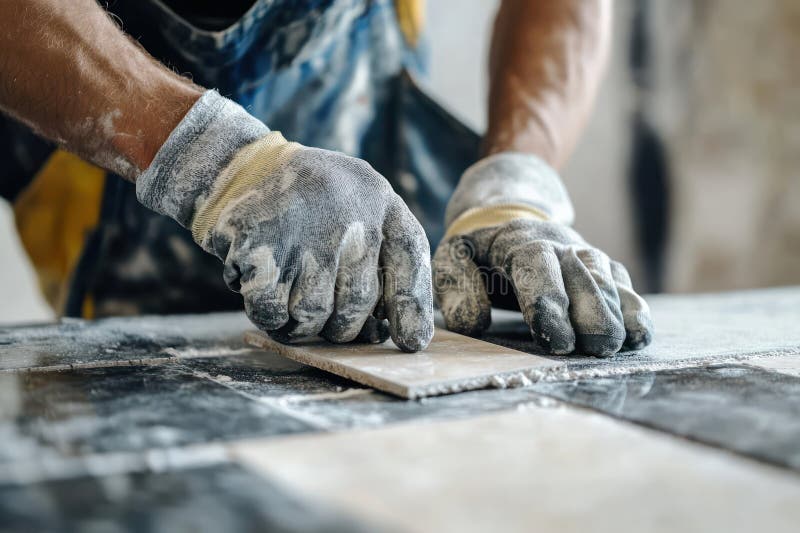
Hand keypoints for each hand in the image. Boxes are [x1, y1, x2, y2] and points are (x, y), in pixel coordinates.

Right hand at [137, 92, 432, 351]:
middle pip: (355, 304)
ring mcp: (304, 230)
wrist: (235, 168)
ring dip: (299, 324)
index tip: (411, 343)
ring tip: (288, 296)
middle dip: (340, 327)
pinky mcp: (260, 246)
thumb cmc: (306, 203)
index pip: (409, 258)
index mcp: (378, 199)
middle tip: (326, 320)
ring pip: (312, 316)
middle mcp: (347, 213)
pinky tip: (262, 286)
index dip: (412, 306)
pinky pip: (272, 311)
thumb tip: (392, 331)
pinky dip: (266, 313)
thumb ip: (380, 254)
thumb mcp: (356, 204)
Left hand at [433, 153, 652, 356]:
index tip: (556, 341)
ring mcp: (585, 254)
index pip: (538, 267)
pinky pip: (624, 286)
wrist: (506, 213)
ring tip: (613, 347)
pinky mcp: (603, 268)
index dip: (549, 303)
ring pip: (609, 279)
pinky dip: (635, 310)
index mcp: (518, 241)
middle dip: (591, 313)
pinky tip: (639, 337)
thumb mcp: (451, 258)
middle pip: (583, 274)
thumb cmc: (475, 248)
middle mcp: (559, 244)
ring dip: (615, 314)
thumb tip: (475, 321)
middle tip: (591, 349)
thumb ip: (456, 288)